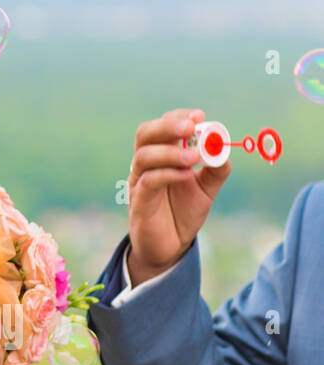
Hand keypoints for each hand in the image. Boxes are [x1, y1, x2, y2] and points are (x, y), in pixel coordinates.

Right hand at [126, 107, 230, 281]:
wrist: (169, 247)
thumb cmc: (183, 213)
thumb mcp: (206, 189)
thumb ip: (216, 169)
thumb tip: (224, 148)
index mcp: (159, 156)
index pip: (161, 126)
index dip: (178, 117)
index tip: (199, 116)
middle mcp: (145, 165)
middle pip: (145, 134)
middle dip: (168, 126)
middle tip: (191, 127)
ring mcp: (139, 182)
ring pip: (144, 156)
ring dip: (170, 151)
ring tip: (194, 157)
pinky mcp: (139, 202)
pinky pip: (148, 181)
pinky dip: (168, 174)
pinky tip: (186, 175)